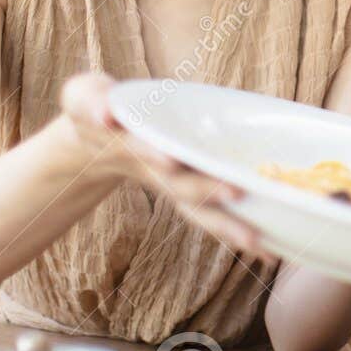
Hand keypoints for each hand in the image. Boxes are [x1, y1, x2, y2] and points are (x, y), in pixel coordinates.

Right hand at [55, 72, 270, 257]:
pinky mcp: (189, 190)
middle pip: (180, 186)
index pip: (143, 149)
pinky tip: (268, 252)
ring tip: (258, 242)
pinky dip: (237, 233)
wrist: (96, 143)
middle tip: (235, 192)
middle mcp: (155, 169)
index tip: (170, 161)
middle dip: (205, 191)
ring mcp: (173, 183)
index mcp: (130, 144)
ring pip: (200, 209)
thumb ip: (93, 101)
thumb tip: (106, 113)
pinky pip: (215, 214)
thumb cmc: (96, 110)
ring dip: (227, 225)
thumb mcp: (83, 98)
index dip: (154, 155)